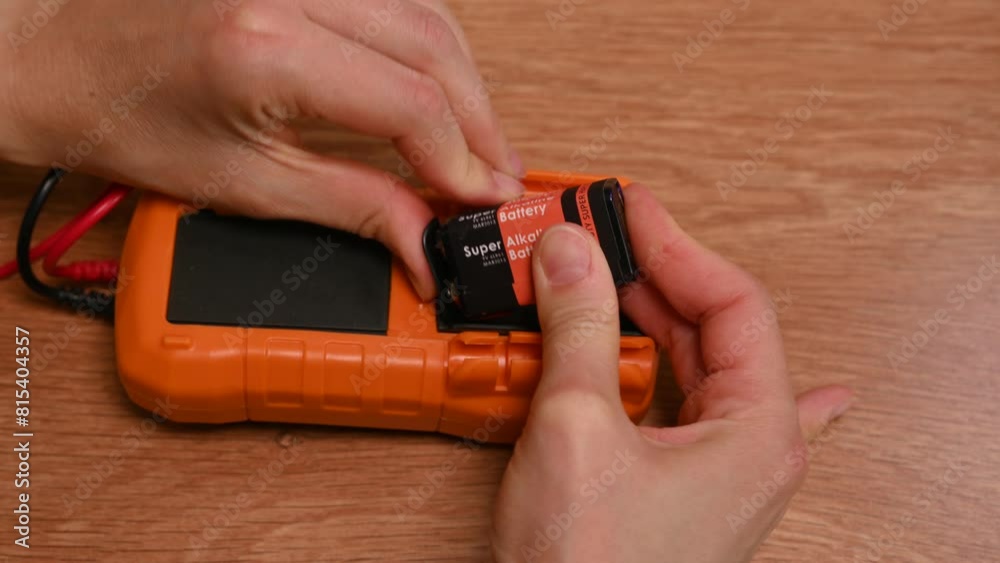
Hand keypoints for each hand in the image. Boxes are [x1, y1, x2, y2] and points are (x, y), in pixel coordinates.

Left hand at [0, 0, 523, 298]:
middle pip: (436, 47)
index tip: (481, 201)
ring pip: (427, 11)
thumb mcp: (247, 185)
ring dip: (463, 82)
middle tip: (496, 178)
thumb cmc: (125, 118)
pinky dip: (429, 47)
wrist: (60, 59)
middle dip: (480, 123)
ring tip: (475, 143)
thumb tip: (424, 240)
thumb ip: (355, 206)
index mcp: (267, 47)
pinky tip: (437, 88)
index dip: (461, 161)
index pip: (412, 103)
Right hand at [491, 185, 852, 561]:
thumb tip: (570, 252)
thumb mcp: (577, 427)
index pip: (733, 301)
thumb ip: (580, 327)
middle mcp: (752, 447)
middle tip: (604, 235)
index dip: (678, 244)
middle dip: (657, 275)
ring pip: (696, 362)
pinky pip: (685, 402)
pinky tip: (687, 350)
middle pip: (716, 327)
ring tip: (606, 275)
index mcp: (758, 429)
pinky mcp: (678, 482)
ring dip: (650, 314)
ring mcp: (718, 468)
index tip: (628, 209)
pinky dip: (672, 363)